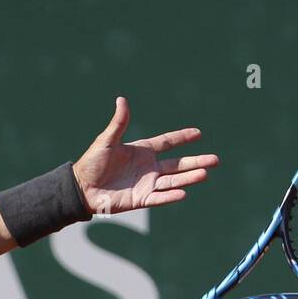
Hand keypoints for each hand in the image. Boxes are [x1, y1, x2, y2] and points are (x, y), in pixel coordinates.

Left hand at [72, 96, 218, 215]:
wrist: (82, 187)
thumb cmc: (92, 162)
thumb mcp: (107, 140)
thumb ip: (119, 123)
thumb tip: (122, 99)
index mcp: (142, 151)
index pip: (168, 143)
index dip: (182, 138)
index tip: (199, 134)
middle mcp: (148, 168)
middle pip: (178, 164)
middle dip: (196, 162)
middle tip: (216, 160)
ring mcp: (146, 184)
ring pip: (173, 181)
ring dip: (189, 178)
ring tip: (205, 173)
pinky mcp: (140, 199)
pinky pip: (159, 198)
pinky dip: (170, 196)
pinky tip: (184, 193)